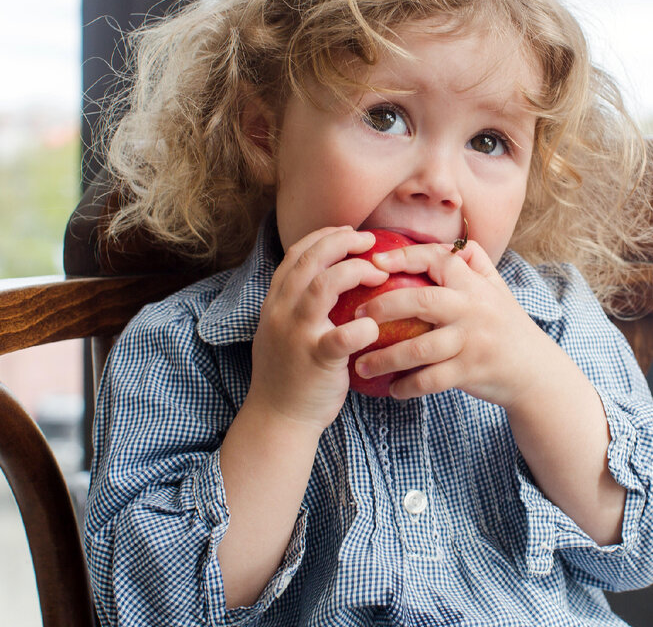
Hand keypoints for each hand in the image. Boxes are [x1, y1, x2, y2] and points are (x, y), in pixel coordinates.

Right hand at [244, 226, 388, 431]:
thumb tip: (330, 277)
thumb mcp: (283, 330)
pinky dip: (364, 327)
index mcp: (275, 302)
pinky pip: (342, 336)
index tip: (350, 233)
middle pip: (310, 260)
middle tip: (371, 242)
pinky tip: (375, 327)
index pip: (296, 254)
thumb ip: (298, 304)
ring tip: (378, 274)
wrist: (278, 418)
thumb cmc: (290, 373)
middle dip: (342, 243)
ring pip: (322, 285)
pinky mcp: (316, 360)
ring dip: (354, 271)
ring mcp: (296, 335)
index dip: (324, 236)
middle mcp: (281, 312)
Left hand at [351, 240, 565, 408]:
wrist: (534, 369)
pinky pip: (431, 380)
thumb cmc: (507, 325)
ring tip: (361, 363)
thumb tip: (452, 244)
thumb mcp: (498, 288)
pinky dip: (407, 386)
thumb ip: (475, 263)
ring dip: (385, 357)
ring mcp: (471, 341)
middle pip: (421, 301)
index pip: (438, 259)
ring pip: (419, 348)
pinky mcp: (470, 371)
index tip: (374, 262)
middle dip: (383, 306)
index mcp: (474, 285)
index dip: (405, 257)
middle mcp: (472, 309)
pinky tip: (391, 389)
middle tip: (356, 315)